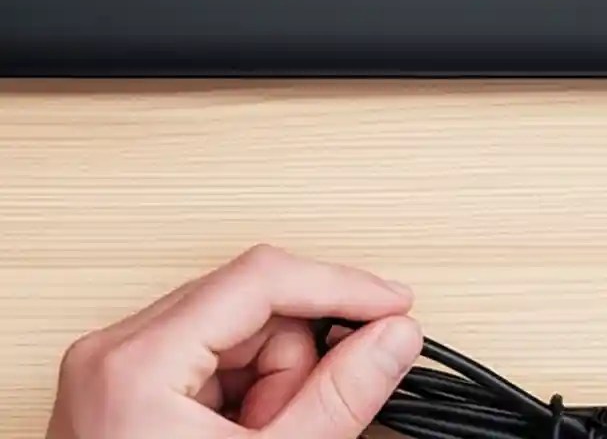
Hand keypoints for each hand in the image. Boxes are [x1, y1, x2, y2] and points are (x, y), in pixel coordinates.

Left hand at [47, 245, 422, 438]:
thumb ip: (340, 397)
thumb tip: (393, 338)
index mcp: (137, 363)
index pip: (261, 280)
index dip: (340, 287)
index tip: (393, 305)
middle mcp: (115, 351)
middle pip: (252, 307)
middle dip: (294, 363)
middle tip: (293, 424)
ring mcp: (115, 368)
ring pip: (237, 331)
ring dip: (271, 384)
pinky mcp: (124, 385)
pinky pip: (212, 358)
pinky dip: (243, 395)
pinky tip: (239, 437)